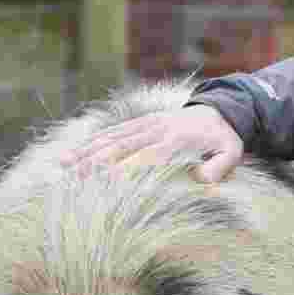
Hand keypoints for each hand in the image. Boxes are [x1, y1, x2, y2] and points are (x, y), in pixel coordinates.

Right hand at [60, 103, 243, 183]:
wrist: (219, 110)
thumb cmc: (223, 139)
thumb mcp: (230, 153)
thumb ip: (218, 167)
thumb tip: (202, 180)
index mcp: (176, 140)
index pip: (147, 157)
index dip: (126, 169)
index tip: (106, 184)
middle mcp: (155, 130)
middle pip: (121, 147)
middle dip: (96, 162)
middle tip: (73, 179)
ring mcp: (144, 124)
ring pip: (110, 138)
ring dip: (86, 152)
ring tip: (63, 166)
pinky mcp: (138, 122)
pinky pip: (111, 132)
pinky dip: (90, 142)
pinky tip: (71, 154)